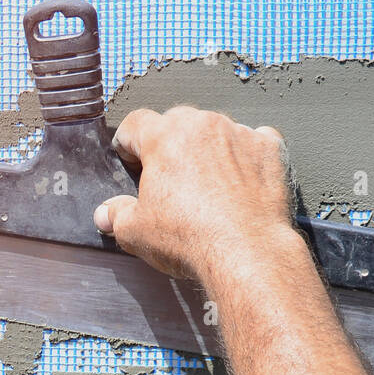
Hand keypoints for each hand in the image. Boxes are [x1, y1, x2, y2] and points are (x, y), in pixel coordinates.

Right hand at [94, 106, 294, 281]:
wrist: (246, 252)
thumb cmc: (190, 239)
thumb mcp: (136, 232)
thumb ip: (116, 215)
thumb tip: (105, 214)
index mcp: (164, 138)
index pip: (136, 123)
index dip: (128, 142)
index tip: (130, 157)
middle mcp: (202, 125)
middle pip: (177, 122)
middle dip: (170, 144)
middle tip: (169, 176)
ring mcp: (238, 133)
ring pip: (216, 130)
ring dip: (209, 149)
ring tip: (209, 184)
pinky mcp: (269, 149)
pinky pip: (254, 142)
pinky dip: (247, 157)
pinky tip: (242, 182)